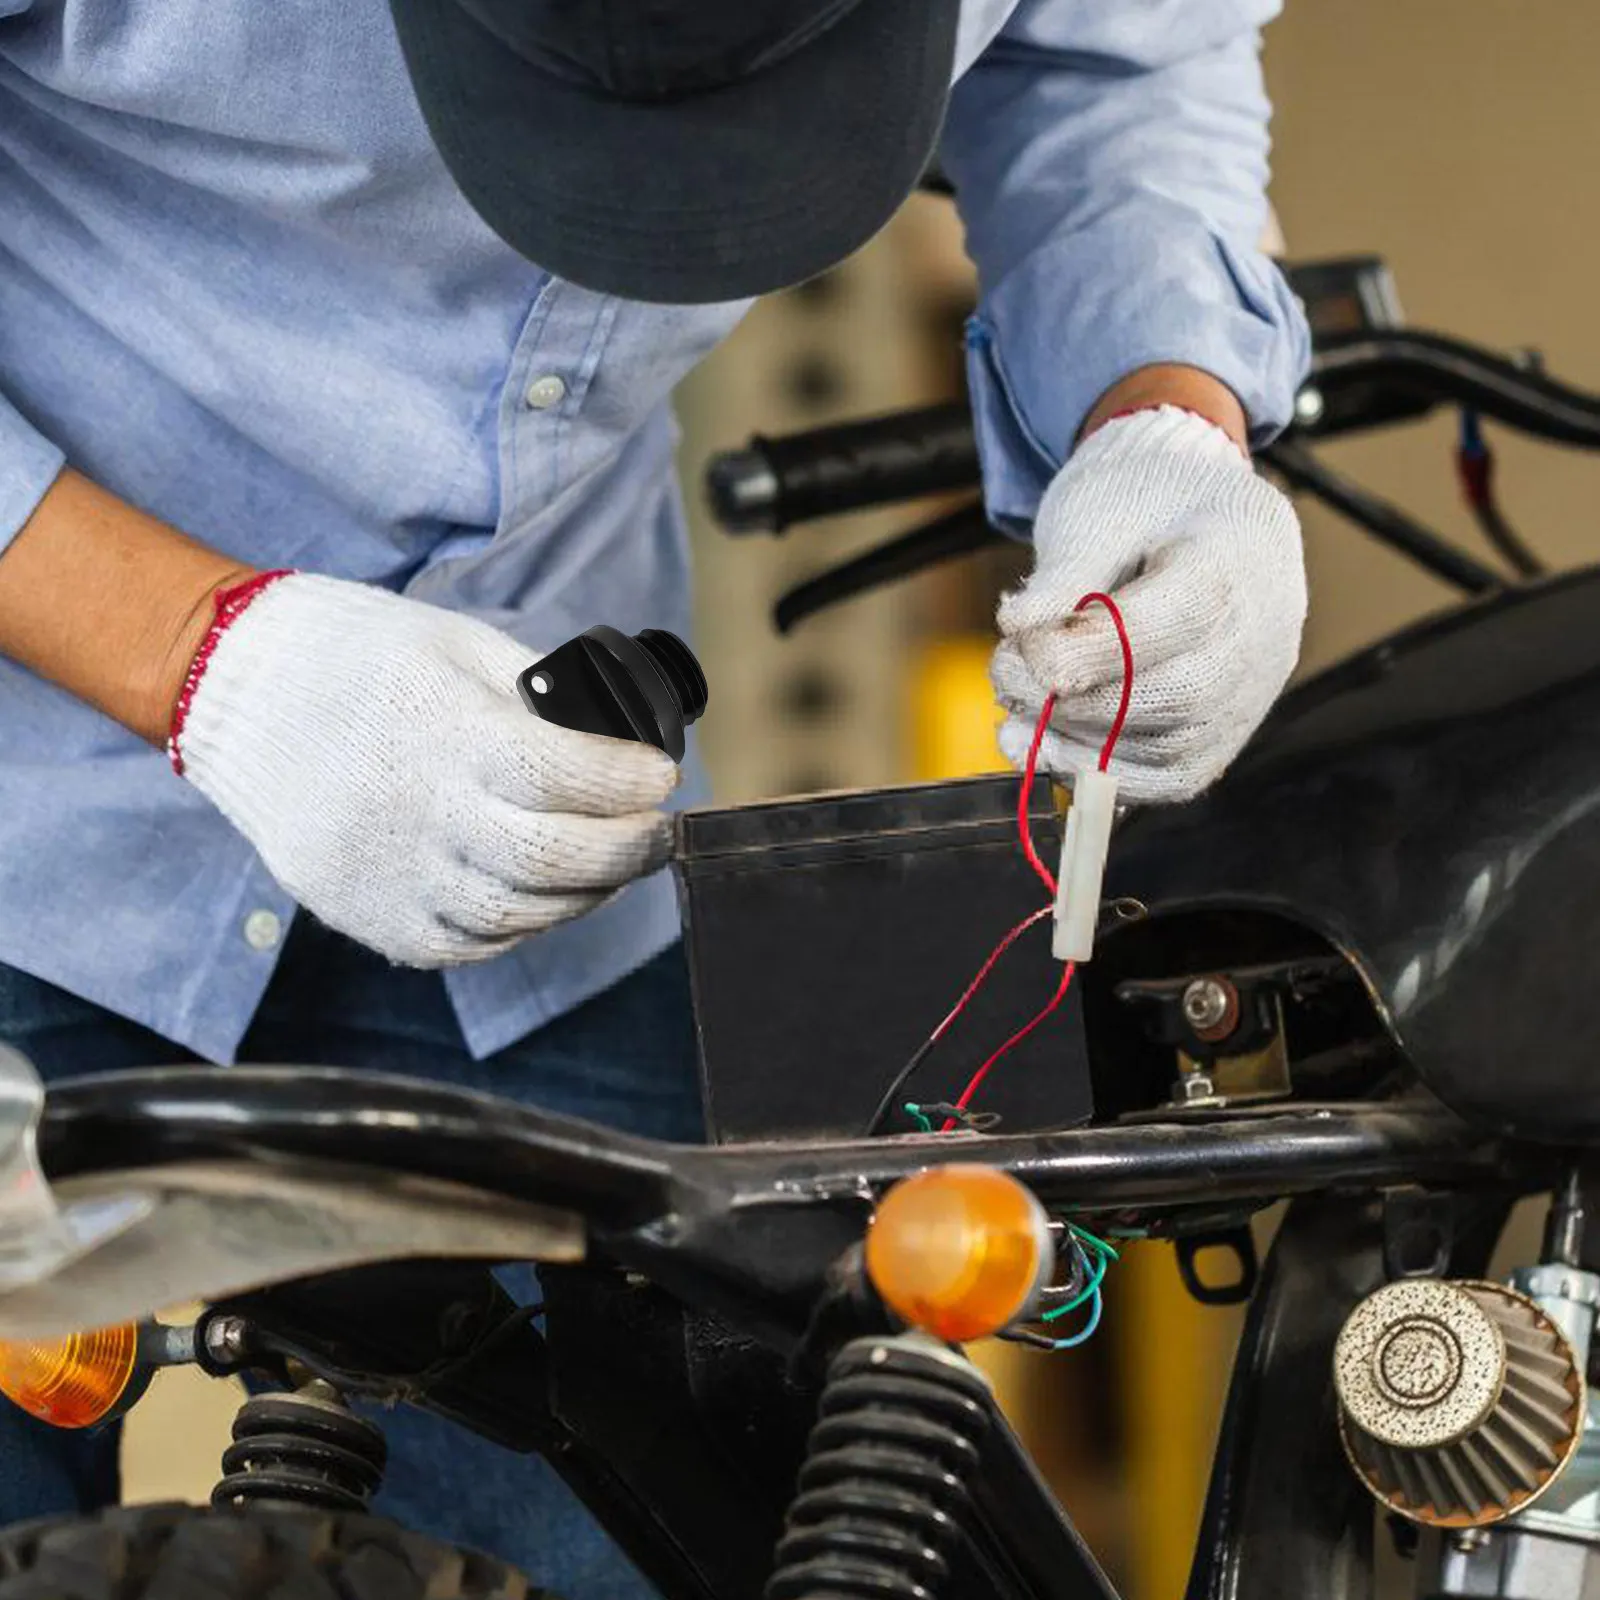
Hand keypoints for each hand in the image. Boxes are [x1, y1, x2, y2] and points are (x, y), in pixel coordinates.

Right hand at [176, 574, 677, 965]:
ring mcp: (388, 875)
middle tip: (658, 830)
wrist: (232, 689)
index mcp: (448, 734)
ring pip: (519, 912)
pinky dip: (519, 923)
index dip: (630, 783)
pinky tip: (540, 893)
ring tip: (610, 862)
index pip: (569, 777)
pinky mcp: (365, 914)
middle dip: (631, 848)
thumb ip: (537, 697)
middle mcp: (419, 813)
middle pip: (556, 859)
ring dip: (586, 893)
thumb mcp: (458, 645)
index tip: (660, 774)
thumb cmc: (354, 655)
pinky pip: (465, 943)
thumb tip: (614, 740)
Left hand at [990, 406, 1305, 803]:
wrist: (1202, 510)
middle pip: (1171, 697)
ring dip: (1078, 746)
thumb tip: (1018, 627)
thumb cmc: (1147, 501)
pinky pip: (1172, 779)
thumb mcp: (1100, 509)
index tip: (1018, 645)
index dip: (1082, 650)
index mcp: (1230, 561)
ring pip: (1170, 753)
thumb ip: (1064, 572)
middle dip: (1071, 701)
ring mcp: (1250, 692)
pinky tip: (1048, 750)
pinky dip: (1105, 775)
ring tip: (1018, 715)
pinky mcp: (1228, 731)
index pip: (1163, 625)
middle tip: (1005, 675)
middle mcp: (1258, 637)